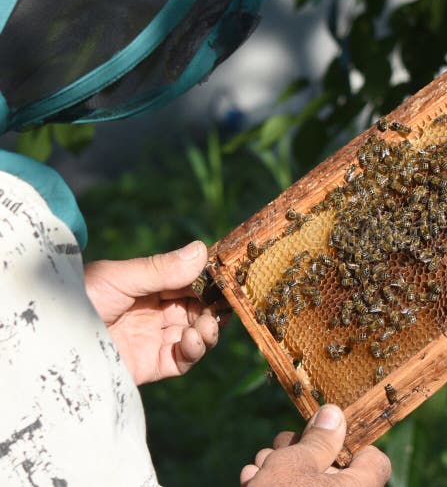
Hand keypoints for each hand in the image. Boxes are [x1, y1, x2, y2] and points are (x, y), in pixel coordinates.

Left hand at [84, 241, 221, 384]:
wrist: (48, 342)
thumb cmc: (76, 298)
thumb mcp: (118, 278)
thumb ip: (161, 269)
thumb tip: (202, 249)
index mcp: (148, 286)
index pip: (190, 281)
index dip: (210, 280)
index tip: (228, 277)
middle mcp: (154, 312)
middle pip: (199, 309)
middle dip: (214, 307)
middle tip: (223, 305)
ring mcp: (153, 339)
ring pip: (197, 334)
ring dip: (209, 329)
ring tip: (206, 326)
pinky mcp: (150, 365)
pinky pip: (183, 360)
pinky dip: (194, 351)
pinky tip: (193, 339)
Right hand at [240, 404, 390, 486]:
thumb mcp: (296, 463)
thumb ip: (319, 439)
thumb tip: (335, 414)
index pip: (374, 461)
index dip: (350, 442)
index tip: (323, 432)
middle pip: (335, 470)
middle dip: (302, 454)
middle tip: (277, 447)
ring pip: (310, 485)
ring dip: (283, 471)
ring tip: (259, 468)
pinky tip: (253, 482)